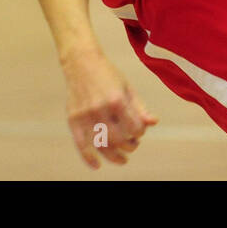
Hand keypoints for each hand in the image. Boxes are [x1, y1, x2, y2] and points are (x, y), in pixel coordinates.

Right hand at [63, 50, 157, 168]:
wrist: (82, 62)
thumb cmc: (108, 75)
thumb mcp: (128, 88)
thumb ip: (140, 107)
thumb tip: (153, 123)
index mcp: (117, 99)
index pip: (134, 128)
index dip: (140, 133)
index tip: (139, 131)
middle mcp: (100, 108)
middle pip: (119, 140)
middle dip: (130, 146)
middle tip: (133, 144)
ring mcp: (85, 115)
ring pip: (102, 145)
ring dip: (114, 156)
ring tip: (123, 159)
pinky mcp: (73, 119)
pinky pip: (80, 144)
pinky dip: (88, 158)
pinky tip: (97, 165)